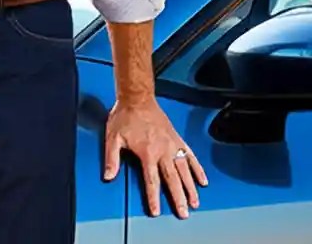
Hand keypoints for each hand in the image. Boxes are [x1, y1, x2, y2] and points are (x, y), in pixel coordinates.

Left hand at [104, 98, 207, 218]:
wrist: (137, 98)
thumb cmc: (125, 116)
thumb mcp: (113, 138)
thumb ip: (112, 159)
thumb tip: (108, 176)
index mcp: (147, 152)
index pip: (152, 181)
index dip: (154, 198)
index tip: (157, 211)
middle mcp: (163, 151)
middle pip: (173, 179)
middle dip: (179, 198)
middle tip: (183, 213)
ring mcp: (173, 145)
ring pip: (185, 171)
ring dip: (191, 187)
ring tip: (195, 202)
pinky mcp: (178, 139)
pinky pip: (191, 156)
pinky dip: (198, 169)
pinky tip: (203, 180)